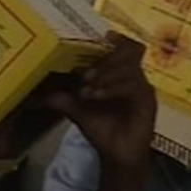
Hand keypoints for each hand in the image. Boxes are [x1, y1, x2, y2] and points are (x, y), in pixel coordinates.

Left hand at [46, 33, 155, 170]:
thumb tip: (43, 95)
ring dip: (105, 75)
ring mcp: (142, 87)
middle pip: (128, 52)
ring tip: (86, 90)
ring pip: (129, 68)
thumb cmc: (102, 130)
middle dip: (104, 60)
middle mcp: (133, 77)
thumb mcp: (79, 112)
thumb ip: (64, 100)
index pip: (124, 49)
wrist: (117, 154)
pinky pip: (133, 86)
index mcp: (120, 75)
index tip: (104, 36)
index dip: (117, 40)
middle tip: (84, 75)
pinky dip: (112, 88)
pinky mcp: (147, 100)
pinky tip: (95, 96)